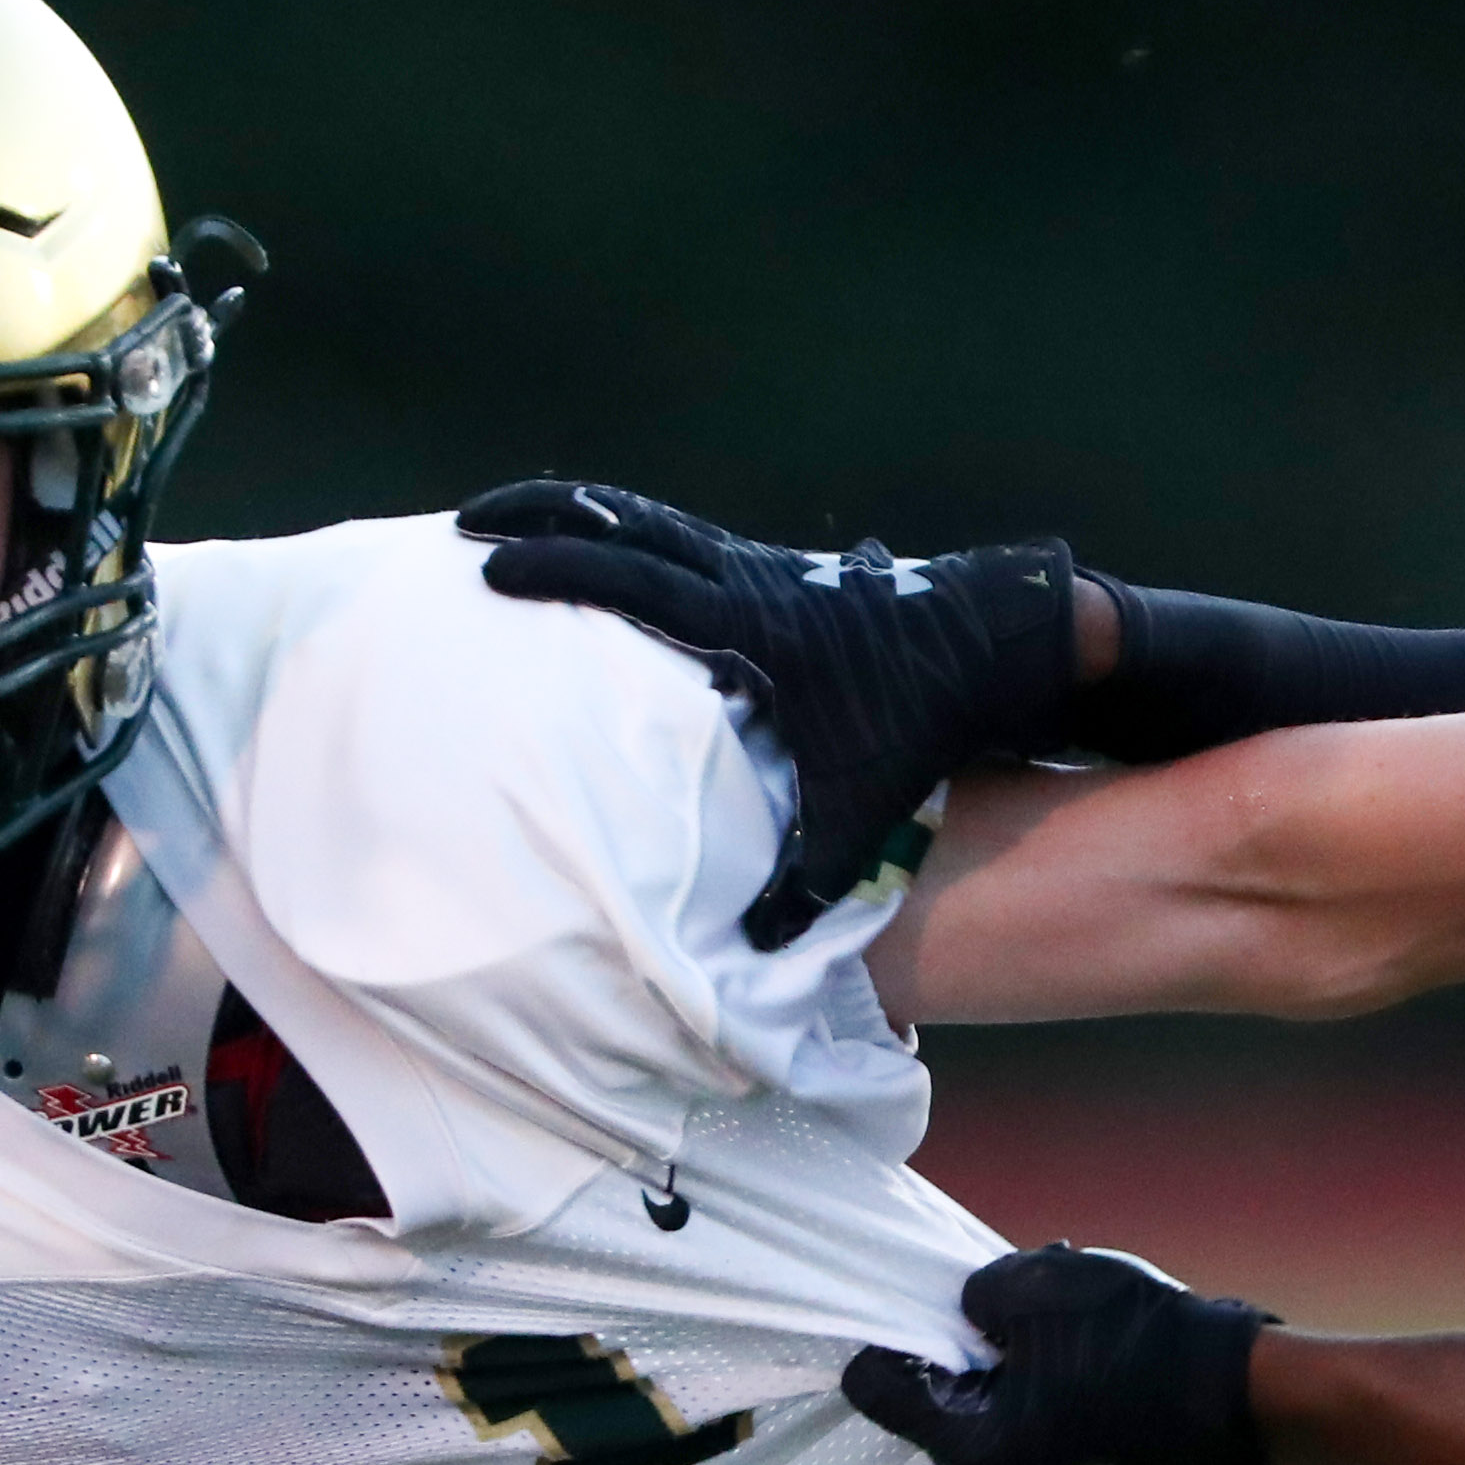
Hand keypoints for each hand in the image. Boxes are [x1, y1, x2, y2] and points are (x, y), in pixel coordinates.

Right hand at [460, 480, 1079, 949]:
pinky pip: (678, 536)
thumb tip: (754, 949)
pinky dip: (625, 532)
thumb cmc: (928, 722)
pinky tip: (595, 551)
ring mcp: (759, 564)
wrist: (997, 644)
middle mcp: (747, 578)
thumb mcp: (865, 806)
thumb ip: (808, 879)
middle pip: (626, 525)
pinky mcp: (772, 570)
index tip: (488, 567)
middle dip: (543, 520)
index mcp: (752, 623)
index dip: (559, 568)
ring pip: (651, 519)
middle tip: (467, 527)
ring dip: (580, 515)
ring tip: (511, 522)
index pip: (636, 583)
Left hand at [841, 1244, 1274, 1464]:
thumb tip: (968, 1311)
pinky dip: (1056, 1364)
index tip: (933, 1293)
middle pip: (941, 1386)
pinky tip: (1103, 1330)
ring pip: (995, 1388)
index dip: (894, 1328)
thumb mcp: (1038, 1289)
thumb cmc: (1139, 1349)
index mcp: (967, 1458)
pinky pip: (1038, 1403)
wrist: (1245, 1398)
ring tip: (1076, 1298)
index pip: (878, 1388)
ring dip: (1023, 1339)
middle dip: (974, 1330)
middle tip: (1027, 1292)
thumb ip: (974, 1292)